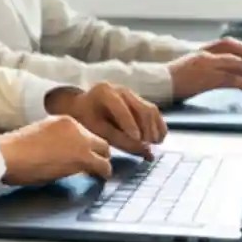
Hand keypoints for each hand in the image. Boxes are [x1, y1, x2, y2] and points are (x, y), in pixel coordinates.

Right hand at [0, 115, 111, 183]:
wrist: (8, 154)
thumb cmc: (14, 150)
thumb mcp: (38, 136)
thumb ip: (53, 140)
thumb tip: (59, 154)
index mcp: (62, 120)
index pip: (84, 132)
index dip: (86, 145)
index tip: (84, 154)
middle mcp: (75, 127)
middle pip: (99, 140)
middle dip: (101, 153)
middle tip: (99, 164)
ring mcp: (80, 141)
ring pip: (105, 152)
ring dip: (103, 164)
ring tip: (102, 173)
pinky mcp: (82, 158)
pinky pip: (102, 166)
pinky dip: (103, 173)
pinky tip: (101, 178)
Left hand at [43, 83, 165, 158]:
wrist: (82, 106)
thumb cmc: (86, 118)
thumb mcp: (97, 130)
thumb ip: (119, 139)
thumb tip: (145, 151)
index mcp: (105, 92)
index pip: (121, 107)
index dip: (131, 124)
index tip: (138, 140)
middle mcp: (122, 90)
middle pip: (141, 107)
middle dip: (147, 128)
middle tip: (149, 146)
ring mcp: (132, 94)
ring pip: (150, 109)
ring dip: (155, 128)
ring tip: (155, 144)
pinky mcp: (139, 100)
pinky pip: (153, 111)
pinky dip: (158, 125)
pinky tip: (159, 138)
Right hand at [168, 49, 241, 100]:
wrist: (158, 83)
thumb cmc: (175, 79)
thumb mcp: (194, 66)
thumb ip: (213, 66)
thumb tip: (236, 72)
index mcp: (205, 49)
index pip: (234, 44)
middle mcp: (208, 53)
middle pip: (240, 50)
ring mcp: (207, 64)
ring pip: (238, 64)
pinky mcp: (206, 77)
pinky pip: (232, 79)